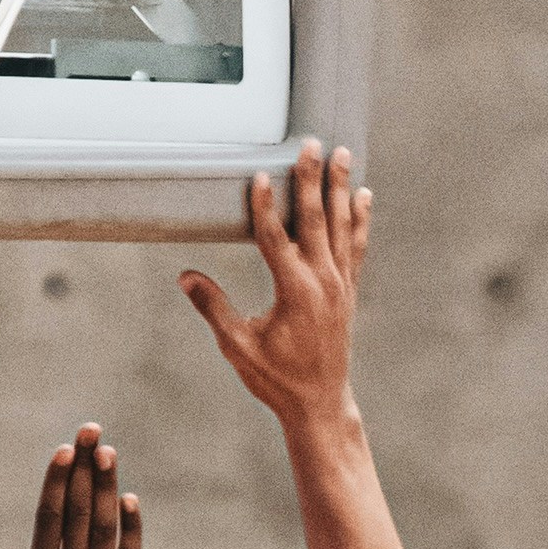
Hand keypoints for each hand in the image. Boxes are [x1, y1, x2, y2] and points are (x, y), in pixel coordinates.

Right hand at [0, 432, 141, 548]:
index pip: (49, 518)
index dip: (57, 480)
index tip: (63, 449)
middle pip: (78, 512)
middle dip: (85, 468)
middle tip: (91, 430)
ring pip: (105, 530)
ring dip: (107, 489)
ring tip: (109, 452)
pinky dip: (131, 531)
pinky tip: (130, 501)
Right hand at [177, 142, 370, 432]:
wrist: (320, 405)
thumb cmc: (276, 379)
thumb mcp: (238, 347)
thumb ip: (214, 308)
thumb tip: (185, 277)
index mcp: (295, 293)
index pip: (275, 238)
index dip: (265, 205)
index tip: (260, 174)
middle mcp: (323, 283)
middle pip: (315, 220)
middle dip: (312, 179)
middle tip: (311, 143)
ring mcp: (341, 286)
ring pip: (341, 226)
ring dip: (341, 188)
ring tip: (342, 153)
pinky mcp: (349, 292)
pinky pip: (356, 247)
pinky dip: (359, 220)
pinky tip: (362, 195)